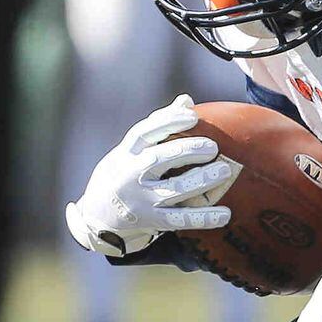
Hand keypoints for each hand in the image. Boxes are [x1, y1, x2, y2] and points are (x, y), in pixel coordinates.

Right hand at [65, 94, 232, 257]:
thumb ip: (158, 128)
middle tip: (213, 147)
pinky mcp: (151, 221)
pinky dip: (204, 218)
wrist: (96, 217)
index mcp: (125, 154)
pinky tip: (226, 215)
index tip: (192, 115)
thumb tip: (186, 100)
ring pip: (174, 190)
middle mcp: (129, 176)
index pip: (144, 132)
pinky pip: (181, 220)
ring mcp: (140, 201)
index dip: (168, 121)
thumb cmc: (122, 174)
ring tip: (225, 170)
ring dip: (201, 181)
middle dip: (187, 150)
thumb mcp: (130, 151)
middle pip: (159, 159)